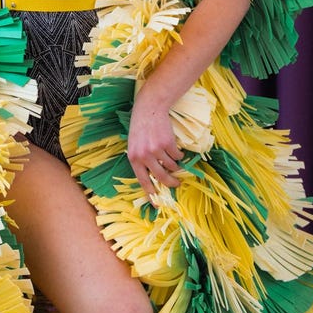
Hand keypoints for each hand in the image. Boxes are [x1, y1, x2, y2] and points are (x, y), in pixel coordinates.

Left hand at [126, 86, 182, 200]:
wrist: (149, 108)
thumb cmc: (141, 128)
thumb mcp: (135, 145)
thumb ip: (141, 161)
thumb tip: (153, 178)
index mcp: (133, 158)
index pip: (143, 180)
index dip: (151, 193)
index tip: (157, 203)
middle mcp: (144, 156)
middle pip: (161, 177)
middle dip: (170, 183)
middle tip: (177, 184)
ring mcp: (156, 150)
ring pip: (171, 166)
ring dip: (175, 166)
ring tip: (175, 161)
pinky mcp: (168, 143)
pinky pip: (177, 156)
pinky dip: (178, 154)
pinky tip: (175, 148)